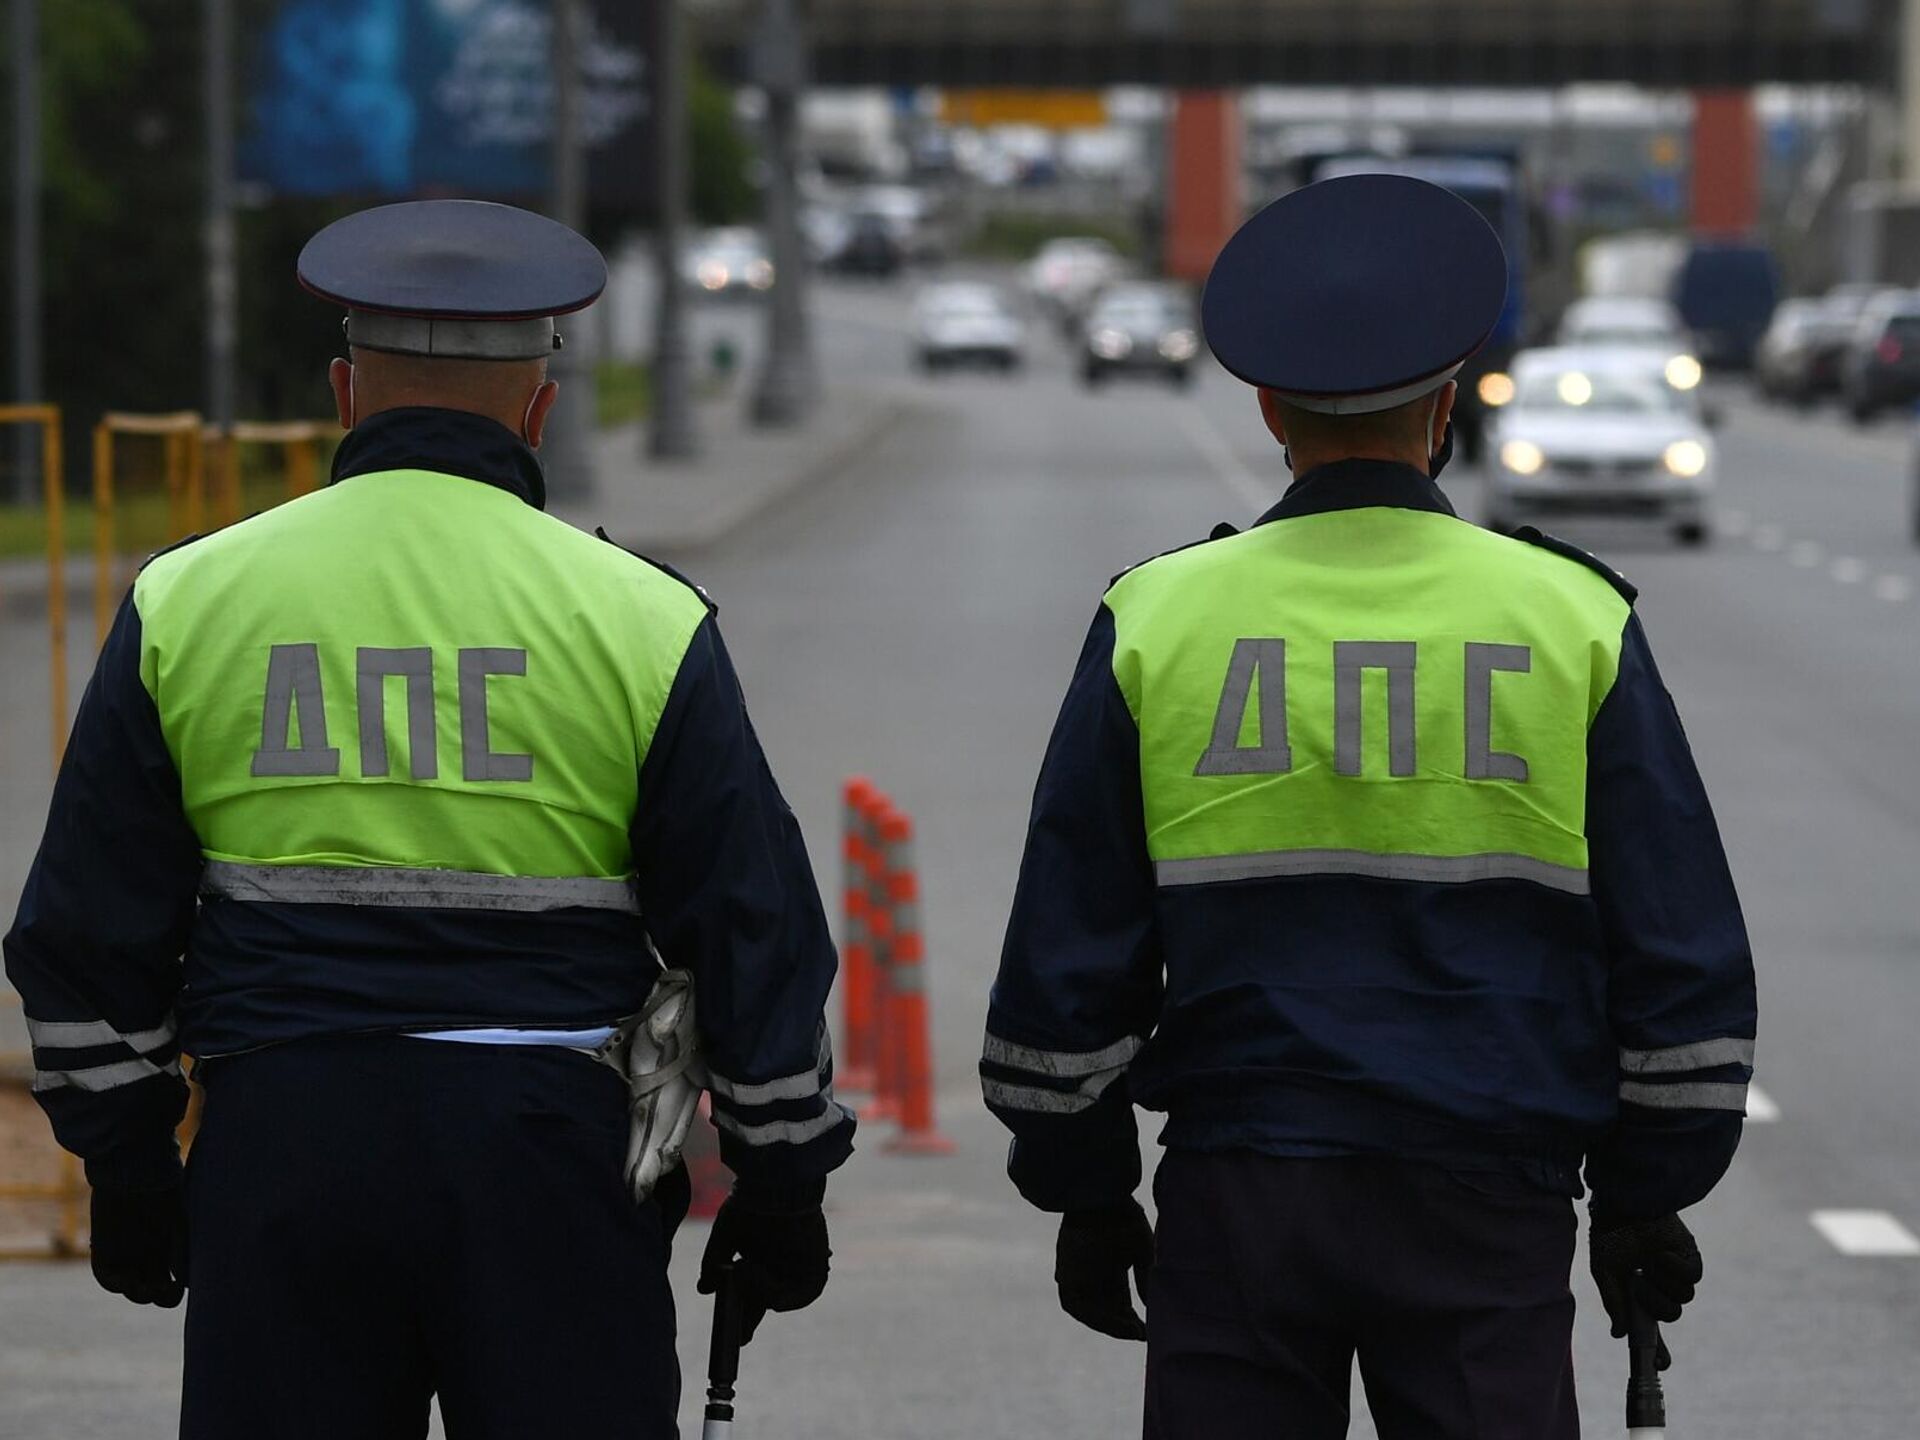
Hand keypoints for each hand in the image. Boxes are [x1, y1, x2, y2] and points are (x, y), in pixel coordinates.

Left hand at [89, 1182, 187, 1307]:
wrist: (136, 1166)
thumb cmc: (165, 1187)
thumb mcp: (181, 1220)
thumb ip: (183, 1251)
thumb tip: (186, 1281)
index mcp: (169, 1245)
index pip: (172, 1281)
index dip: (176, 1292)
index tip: (182, 1287)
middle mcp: (147, 1251)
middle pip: (151, 1290)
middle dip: (158, 1296)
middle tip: (163, 1288)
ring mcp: (125, 1251)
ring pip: (129, 1287)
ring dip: (138, 1294)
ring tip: (146, 1286)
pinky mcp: (103, 1247)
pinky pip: (107, 1277)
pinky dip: (117, 1283)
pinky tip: (129, 1279)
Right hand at [698, 1183, 829, 1344]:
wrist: (775, 1185)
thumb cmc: (750, 1204)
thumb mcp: (726, 1236)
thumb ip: (714, 1263)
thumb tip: (704, 1289)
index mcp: (761, 1257)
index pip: (751, 1294)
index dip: (742, 1314)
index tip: (733, 1335)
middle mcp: (781, 1264)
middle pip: (766, 1302)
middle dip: (751, 1321)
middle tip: (740, 1339)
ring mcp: (799, 1266)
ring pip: (782, 1299)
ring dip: (762, 1294)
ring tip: (744, 1267)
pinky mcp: (816, 1265)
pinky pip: (803, 1294)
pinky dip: (780, 1292)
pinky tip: (760, 1273)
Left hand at [1056, 1201, 1153, 1340]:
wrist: (1100, 1196)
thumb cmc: (1124, 1217)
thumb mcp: (1141, 1252)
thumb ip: (1144, 1280)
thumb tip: (1150, 1307)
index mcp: (1108, 1264)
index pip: (1118, 1299)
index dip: (1132, 1316)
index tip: (1148, 1328)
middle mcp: (1090, 1273)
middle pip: (1106, 1308)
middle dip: (1124, 1323)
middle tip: (1144, 1334)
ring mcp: (1075, 1274)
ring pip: (1092, 1310)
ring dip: (1112, 1324)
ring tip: (1134, 1332)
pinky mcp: (1064, 1274)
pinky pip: (1076, 1306)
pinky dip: (1097, 1317)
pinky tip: (1117, 1323)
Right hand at [1590, 1212, 1701, 1363]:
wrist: (1624, 1204)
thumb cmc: (1610, 1235)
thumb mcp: (1604, 1272)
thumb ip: (1614, 1303)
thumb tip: (1619, 1335)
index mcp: (1639, 1293)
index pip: (1651, 1328)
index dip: (1657, 1347)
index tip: (1660, 1365)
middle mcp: (1660, 1287)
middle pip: (1671, 1315)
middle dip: (1656, 1306)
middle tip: (1639, 1288)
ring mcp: (1676, 1273)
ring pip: (1683, 1299)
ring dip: (1662, 1284)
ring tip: (1648, 1263)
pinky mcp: (1690, 1258)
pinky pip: (1691, 1278)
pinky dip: (1675, 1268)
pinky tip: (1661, 1255)